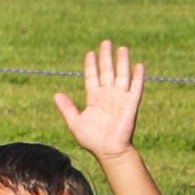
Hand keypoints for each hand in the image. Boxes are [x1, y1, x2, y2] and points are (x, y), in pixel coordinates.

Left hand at [54, 42, 144, 162]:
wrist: (108, 151)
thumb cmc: (92, 139)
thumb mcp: (75, 122)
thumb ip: (68, 108)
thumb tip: (56, 94)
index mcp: (94, 99)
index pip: (92, 77)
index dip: (91, 65)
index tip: (90, 53)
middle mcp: (108, 96)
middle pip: (107, 72)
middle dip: (106, 57)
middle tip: (106, 42)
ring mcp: (120, 99)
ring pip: (121, 76)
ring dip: (122, 62)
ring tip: (122, 48)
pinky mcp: (131, 105)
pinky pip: (135, 88)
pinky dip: (138, 77)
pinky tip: (139, 66)